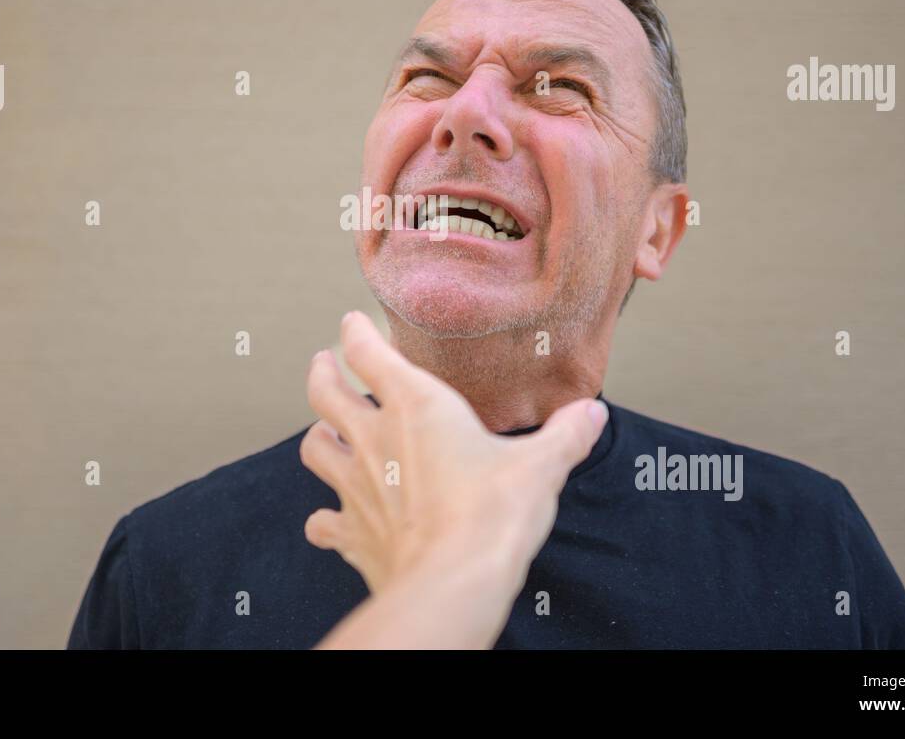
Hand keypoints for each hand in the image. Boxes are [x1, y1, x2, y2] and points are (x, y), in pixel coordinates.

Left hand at [300, 310, 607, 645]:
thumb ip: (564, 435)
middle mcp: (375, 438)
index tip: (352, 321)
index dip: (356, 332)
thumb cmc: (491, 517)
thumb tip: (589, 415)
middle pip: (326, 392)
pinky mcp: (352, 531)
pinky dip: (323, 518)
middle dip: (323, 372)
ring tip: (322, 430)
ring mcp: (355, 485)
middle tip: (323, 363)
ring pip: (315, 447)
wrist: (452, 582)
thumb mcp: (541, 467)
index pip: (369, 353)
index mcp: (416, 407)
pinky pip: (323, 520)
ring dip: (317, 435)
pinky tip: (326, 520)